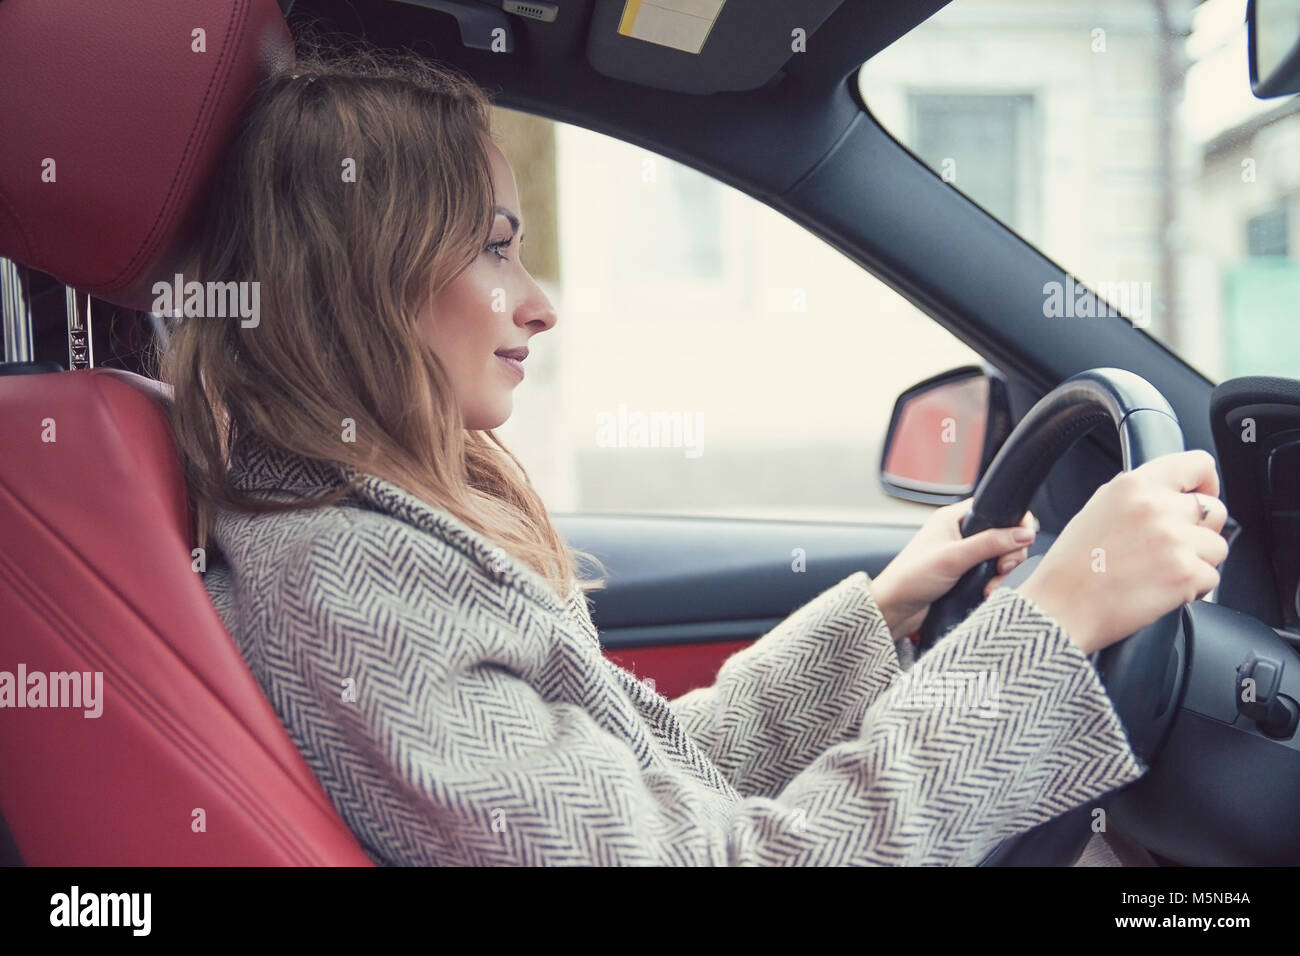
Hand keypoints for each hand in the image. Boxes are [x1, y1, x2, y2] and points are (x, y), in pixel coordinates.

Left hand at [870, 497, 1037, 638]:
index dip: (1014, 522)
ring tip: (990, 588)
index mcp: (953, 518)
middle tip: (1002, 569)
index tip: (1020, 542)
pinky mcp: (965, 575)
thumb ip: (990, 543)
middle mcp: (960, 533)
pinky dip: (994, 584)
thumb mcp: (953, 557)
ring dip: (1002, 574)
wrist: (894, 610)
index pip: (996, 508)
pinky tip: (986, 593)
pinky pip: (992, 576)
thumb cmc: (910, 578)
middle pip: (1004, 536)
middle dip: (1010, 555)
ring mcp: (963, 555)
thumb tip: (1025, 534)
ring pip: (1000, 558)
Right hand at [1017, 450, 1228, 654]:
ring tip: (1162, 572)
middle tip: (1172, 549)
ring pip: (1217, 547)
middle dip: (1200, 532)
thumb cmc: (1071, 566)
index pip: (1198, 464)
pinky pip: (1212, 578)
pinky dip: (1193, 588)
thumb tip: (1174, 497)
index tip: (1201, 499)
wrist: (1059, 607)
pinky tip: (1162, 590)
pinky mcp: (1184, 573)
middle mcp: (1156, 506)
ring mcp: (1173, 539)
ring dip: (1198, 562)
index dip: (1206, 485)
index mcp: (1133, 485)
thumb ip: (1139, 496)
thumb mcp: (1098, 508)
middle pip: (1215, 511)